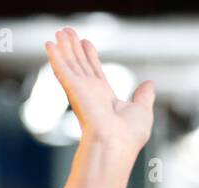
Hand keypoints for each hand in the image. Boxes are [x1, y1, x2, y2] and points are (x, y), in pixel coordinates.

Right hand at [45, 27, 154, 151]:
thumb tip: (149, 85)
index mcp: (104, 98)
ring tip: (60, 31)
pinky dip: (55, 56)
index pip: (95, 72)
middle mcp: (90, 93)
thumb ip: (143, 96)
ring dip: (64, 47)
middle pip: (80, 64)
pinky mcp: (73, 89)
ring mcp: (80, 91)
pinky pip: (62, 68)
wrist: (115, 144)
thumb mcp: (142, 111)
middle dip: (74, 48)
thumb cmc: (129, 136)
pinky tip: (49, 44)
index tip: (85, 43)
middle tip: (67, 32)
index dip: (90, 56)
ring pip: (71, 63)